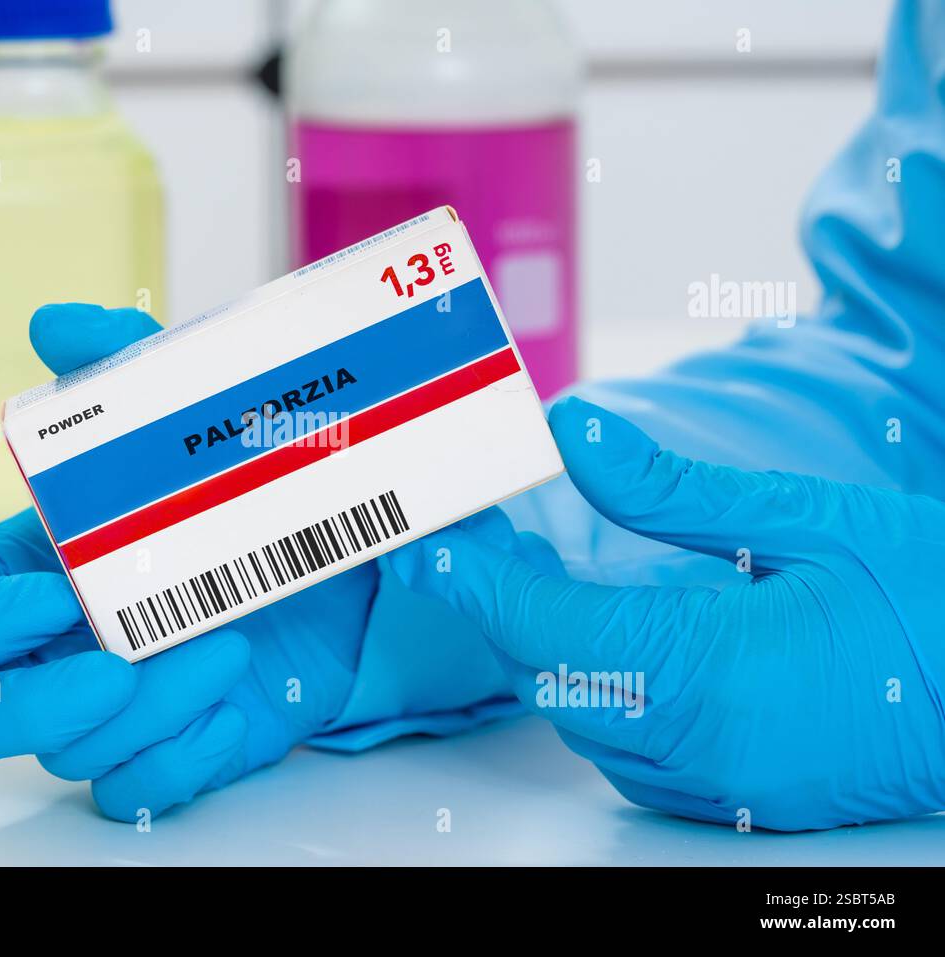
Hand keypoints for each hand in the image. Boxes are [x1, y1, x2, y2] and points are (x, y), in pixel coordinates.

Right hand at [0, 305, 376, 821]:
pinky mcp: (161, 749)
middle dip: (29, 705)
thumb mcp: (181, 407)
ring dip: (150, 707)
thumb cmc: (232, 484)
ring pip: (69, 755)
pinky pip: (136, 792)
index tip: (55, 596)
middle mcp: (44, 651)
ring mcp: (100, 709)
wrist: (333, 557)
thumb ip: (115, 356)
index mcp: (19, 571)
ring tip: (229, 644)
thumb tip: (54, 325)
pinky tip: (237, 707)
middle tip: (117, 665)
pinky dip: (183, 760)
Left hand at [390, 397, 944, 829]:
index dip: (471, 584)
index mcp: (708, 671)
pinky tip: (611, 633)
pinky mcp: (734, 794)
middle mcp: (696, 743)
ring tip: (535, 572)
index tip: (425, 544)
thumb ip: (673, 492)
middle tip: (478, 537)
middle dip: (502, 605)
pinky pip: (627, 744)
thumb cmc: (933, 601)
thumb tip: (578, 433)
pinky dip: (598, 686)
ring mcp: (715, 781)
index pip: (541, 627)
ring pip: (580, 713)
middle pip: (547, 673)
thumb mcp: (808, 520)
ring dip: (548, 644)